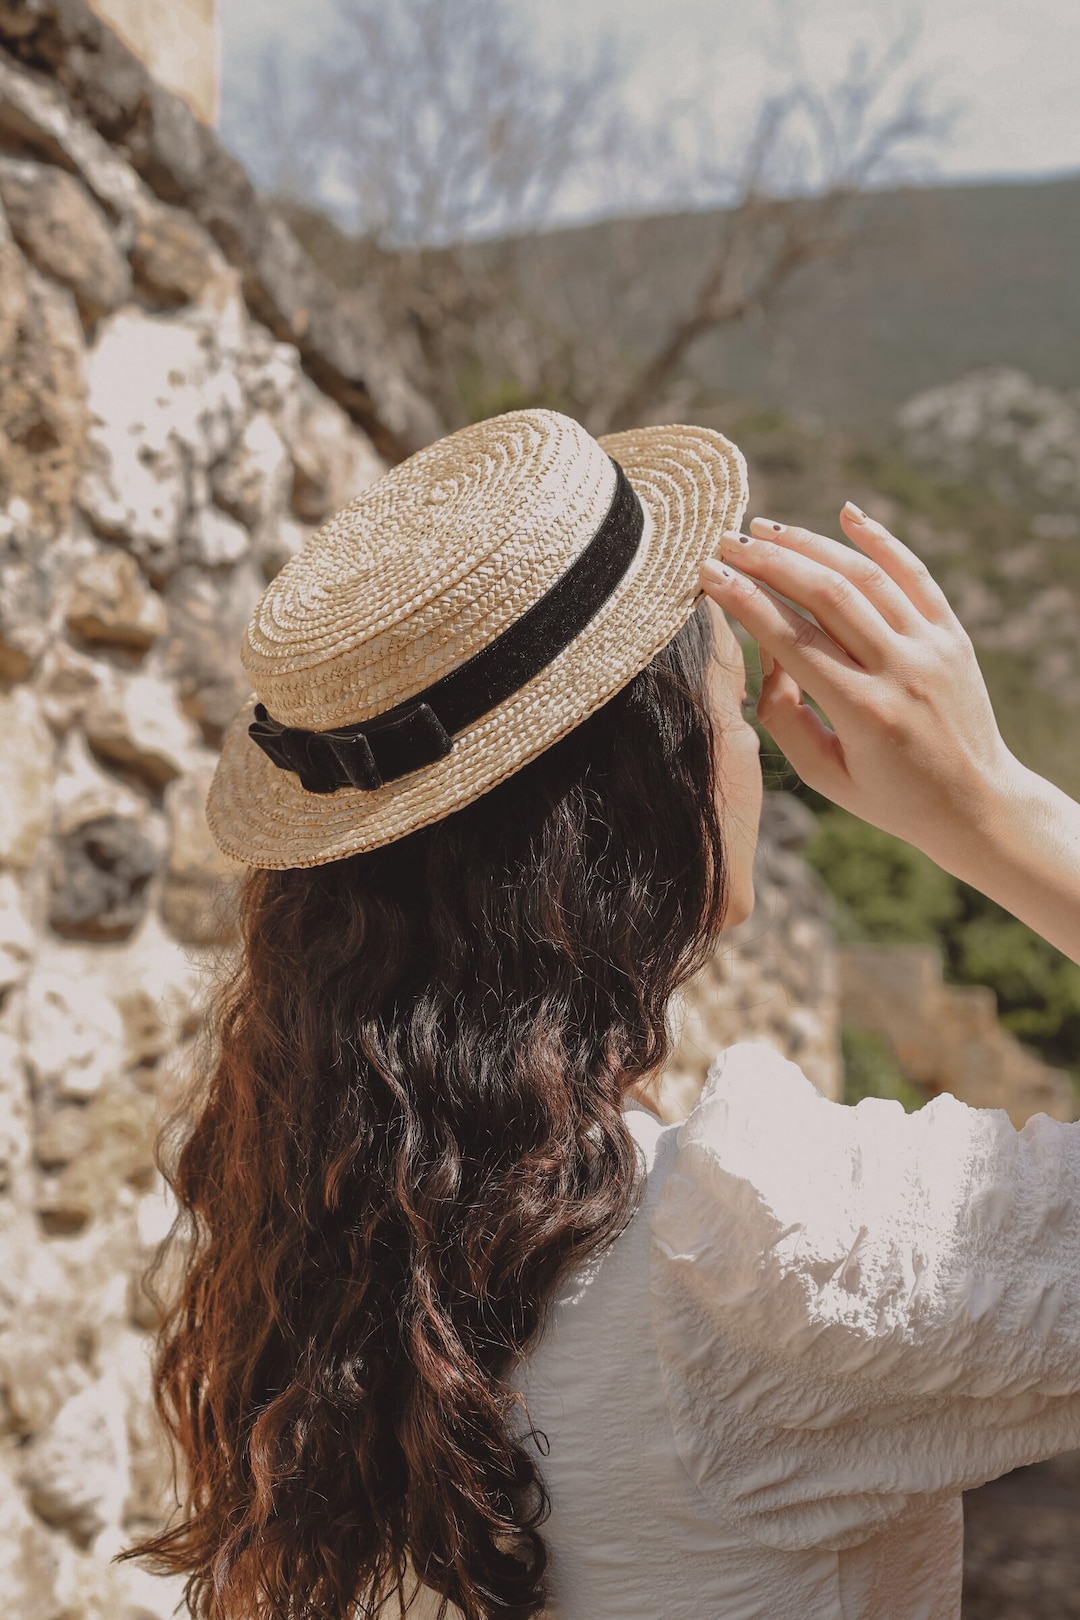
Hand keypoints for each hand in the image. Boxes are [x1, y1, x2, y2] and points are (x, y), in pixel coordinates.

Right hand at [698, 503, 1018, 877]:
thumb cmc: (893, 799)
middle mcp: (900, 670)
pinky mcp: (953, 635)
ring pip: (865, 576)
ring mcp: (932, 647)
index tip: (709, 575)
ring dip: (811, 545)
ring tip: (766, 529)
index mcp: (863, 711)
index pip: (792, 640)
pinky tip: (846, 514)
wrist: (978, 804)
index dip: (745, 601)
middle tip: (727, 542)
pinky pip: (915, 574)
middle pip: (826, 595)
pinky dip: (881, 540)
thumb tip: (765, 658)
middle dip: (769, 562)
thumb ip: (784, 720)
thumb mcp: (826, 777)